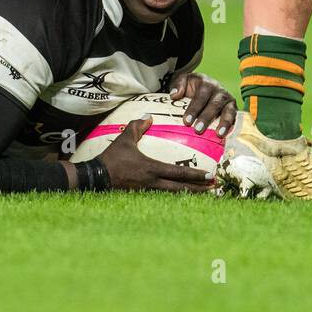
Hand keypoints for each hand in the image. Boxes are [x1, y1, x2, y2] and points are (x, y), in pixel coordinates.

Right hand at [97, 118, 214, 191]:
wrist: (97, 177)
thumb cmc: (112, 158)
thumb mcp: (125, 139)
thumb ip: (137, 126)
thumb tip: (149, 116)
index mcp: (152, 168)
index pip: (179, 173)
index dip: (196, 175)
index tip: (210, 175)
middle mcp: (154, 182)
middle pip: (181, 188)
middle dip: (199, 188)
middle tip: (214, 187)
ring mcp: (149, 191)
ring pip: (174, 194)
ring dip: (190, 193)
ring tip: (204, 192)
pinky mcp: (143, 194)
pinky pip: (164, 196)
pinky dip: (176, 194)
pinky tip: (182, 193)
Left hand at [168, 72, 236, 137]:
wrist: (206, 86)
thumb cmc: (193, 86)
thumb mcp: (184, 80)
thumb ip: (178, 84)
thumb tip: (174, 95)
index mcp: (207, 83)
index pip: (201, 96)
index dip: (194, 109)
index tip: (186, 121)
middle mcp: (220, 91)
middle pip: (215, 104)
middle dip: (206, 117)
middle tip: (198, 130)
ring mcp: (229, 101)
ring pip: (228, 110)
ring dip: (224, 122)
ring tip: (218, 134)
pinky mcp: (234, 110)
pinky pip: (235, 118)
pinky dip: (232, 126)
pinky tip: (226, 135)